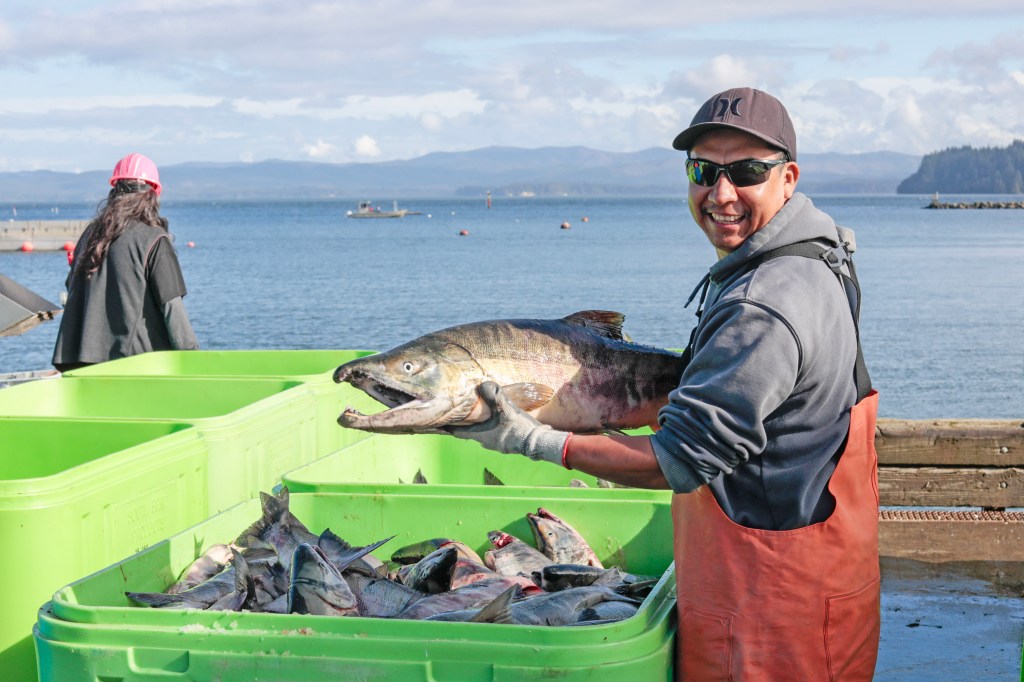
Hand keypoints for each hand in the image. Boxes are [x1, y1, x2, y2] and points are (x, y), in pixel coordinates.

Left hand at [446, 382, 570, 465]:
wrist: (538, 443)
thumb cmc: (519, 428)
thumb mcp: (506, 409)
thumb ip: (494, 396)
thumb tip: (483, 384)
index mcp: (480, 435)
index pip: (457, 431)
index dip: (447, 425)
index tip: (437, 420)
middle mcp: (485, 442)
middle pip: (468, 431)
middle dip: (464, 421)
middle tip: (459, 409)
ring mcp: (496, 444)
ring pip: (481, 432)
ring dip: (478, 423)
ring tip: (477, 410)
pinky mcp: (506, 443)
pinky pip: (492, 433)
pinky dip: (489, 425)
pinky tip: (495, 417)